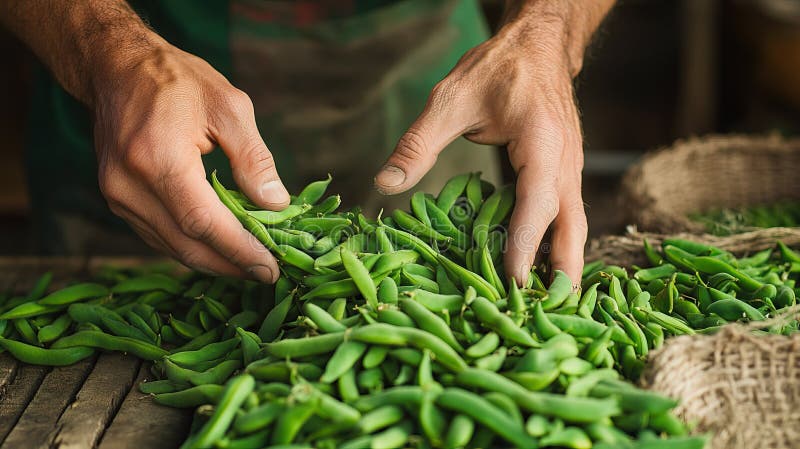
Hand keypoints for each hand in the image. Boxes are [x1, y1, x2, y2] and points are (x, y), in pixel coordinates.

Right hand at [93, 41, 289, 281]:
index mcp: (157, 159)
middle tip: (267, 274)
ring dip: (212, 262)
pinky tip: (220, 249)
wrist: (117, 68)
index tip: (271, 268)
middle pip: (186, 245)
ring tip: (250, 266)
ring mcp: (118, 196)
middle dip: (230, 265)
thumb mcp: (229, 107)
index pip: (203, 223)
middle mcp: (129, 185)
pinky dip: (191, 247)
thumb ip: (254, 159)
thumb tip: (277, 205)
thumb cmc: (177, 80)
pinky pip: (159, 236)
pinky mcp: (117, 200)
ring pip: (171, 247)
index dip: (239, 250)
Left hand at [374, 4, 607, 284]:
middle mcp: (566, 162)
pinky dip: (556, 245)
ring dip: (562, 265)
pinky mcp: (565, 172)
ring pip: (575, 225)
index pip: (537, 203)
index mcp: (542, 143)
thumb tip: (385, 183)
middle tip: (543, 315)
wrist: (537, 45)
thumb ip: (419, 143)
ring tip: (543, 307)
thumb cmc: (497, 68)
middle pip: (572, 227)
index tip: (512, 282)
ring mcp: (571, 168)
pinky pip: (565, 215)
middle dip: (561, 272)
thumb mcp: (450, 99)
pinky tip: (538, 269)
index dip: (526, 245)